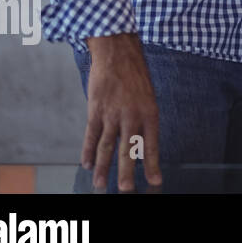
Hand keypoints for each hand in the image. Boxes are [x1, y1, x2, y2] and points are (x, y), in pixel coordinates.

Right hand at [81, 34, 161, 190]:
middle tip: (126, 190)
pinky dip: (87, 151)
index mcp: (150, 113)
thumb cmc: (135, 74)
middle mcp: (132, 116)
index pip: (152, 145)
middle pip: (128, 150)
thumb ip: (143, 119)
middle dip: (127, 172)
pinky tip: (86, 165)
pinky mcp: (95, 110)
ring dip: (103, 168)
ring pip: (106, 147)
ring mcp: (112, 114)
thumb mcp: (148, 96)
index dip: (153, 164)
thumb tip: (139, 141)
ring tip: (100, 184)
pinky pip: (91, 135)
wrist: (118, 52)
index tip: (155, 181)